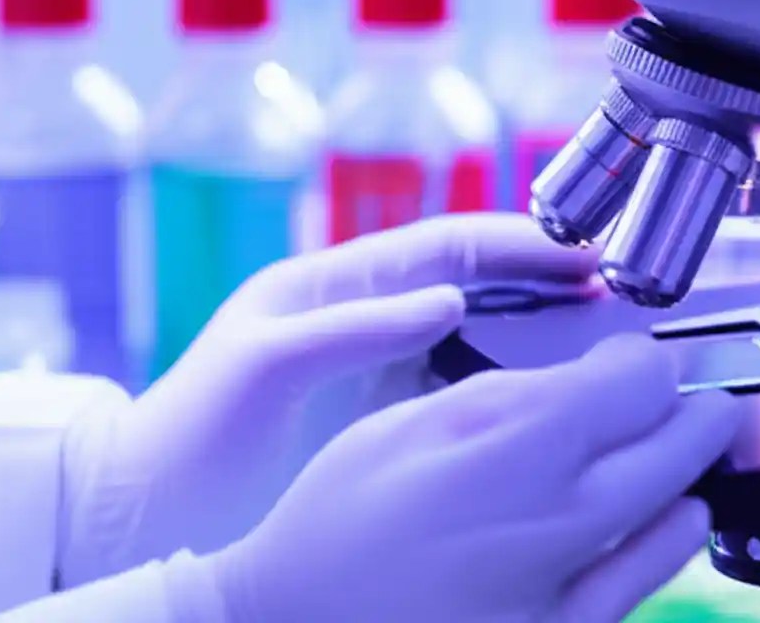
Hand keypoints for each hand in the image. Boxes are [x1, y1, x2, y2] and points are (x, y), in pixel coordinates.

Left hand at [59, 214, 597, 585]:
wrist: (148, 515)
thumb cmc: (192, 434)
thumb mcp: (262, 365)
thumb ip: (352, 327)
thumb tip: (448, 298)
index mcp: (334, 289)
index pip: (446, 247)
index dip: (517, 245)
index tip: (580, 254)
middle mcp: (365, 322)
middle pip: (475, 284)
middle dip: (542, 282)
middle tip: (611, 294)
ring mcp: (379, 372)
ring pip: (477, 337)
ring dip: (535, 335)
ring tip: (597, 347)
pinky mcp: (384, 421)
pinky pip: (461, 392)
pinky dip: (507, 389)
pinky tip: (546, 407)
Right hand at [208, 336, 741, 622]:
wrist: (298, 622)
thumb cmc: (338, 516)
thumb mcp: (410, 420)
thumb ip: (510, 393)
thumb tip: (592, 374)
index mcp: (515, 447)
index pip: (641, 380)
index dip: (645, 359)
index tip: (635, 359)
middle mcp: (557, 519)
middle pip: (682, 443)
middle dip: (697, 409)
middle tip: (698, 396)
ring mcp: (566, 590)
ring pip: (680, 512)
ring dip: (687, 472)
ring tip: (677, 453)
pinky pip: (647, 583)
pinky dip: (668, 538)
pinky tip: (668, 519)